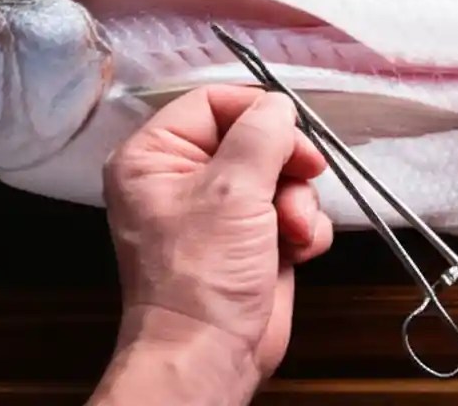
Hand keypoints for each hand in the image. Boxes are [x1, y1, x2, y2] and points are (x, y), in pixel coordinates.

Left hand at [89, 85, 333, 405]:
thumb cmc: (201, 276)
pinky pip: (292, 211)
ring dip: (298, 201)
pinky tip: (297, 251)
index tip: (290, 128)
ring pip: (282, 175)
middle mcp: (185, 179)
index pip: (212, 103)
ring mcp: (222, 212)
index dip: (256, 111)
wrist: (210, 354)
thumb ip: (260, 135)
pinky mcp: (253, 240)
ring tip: (290, 232)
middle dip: (286, 164)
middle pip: (255, 138)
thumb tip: (279, 106)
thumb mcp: (231, 191)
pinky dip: (303, 228)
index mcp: (155, 156)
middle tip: (303, 177)